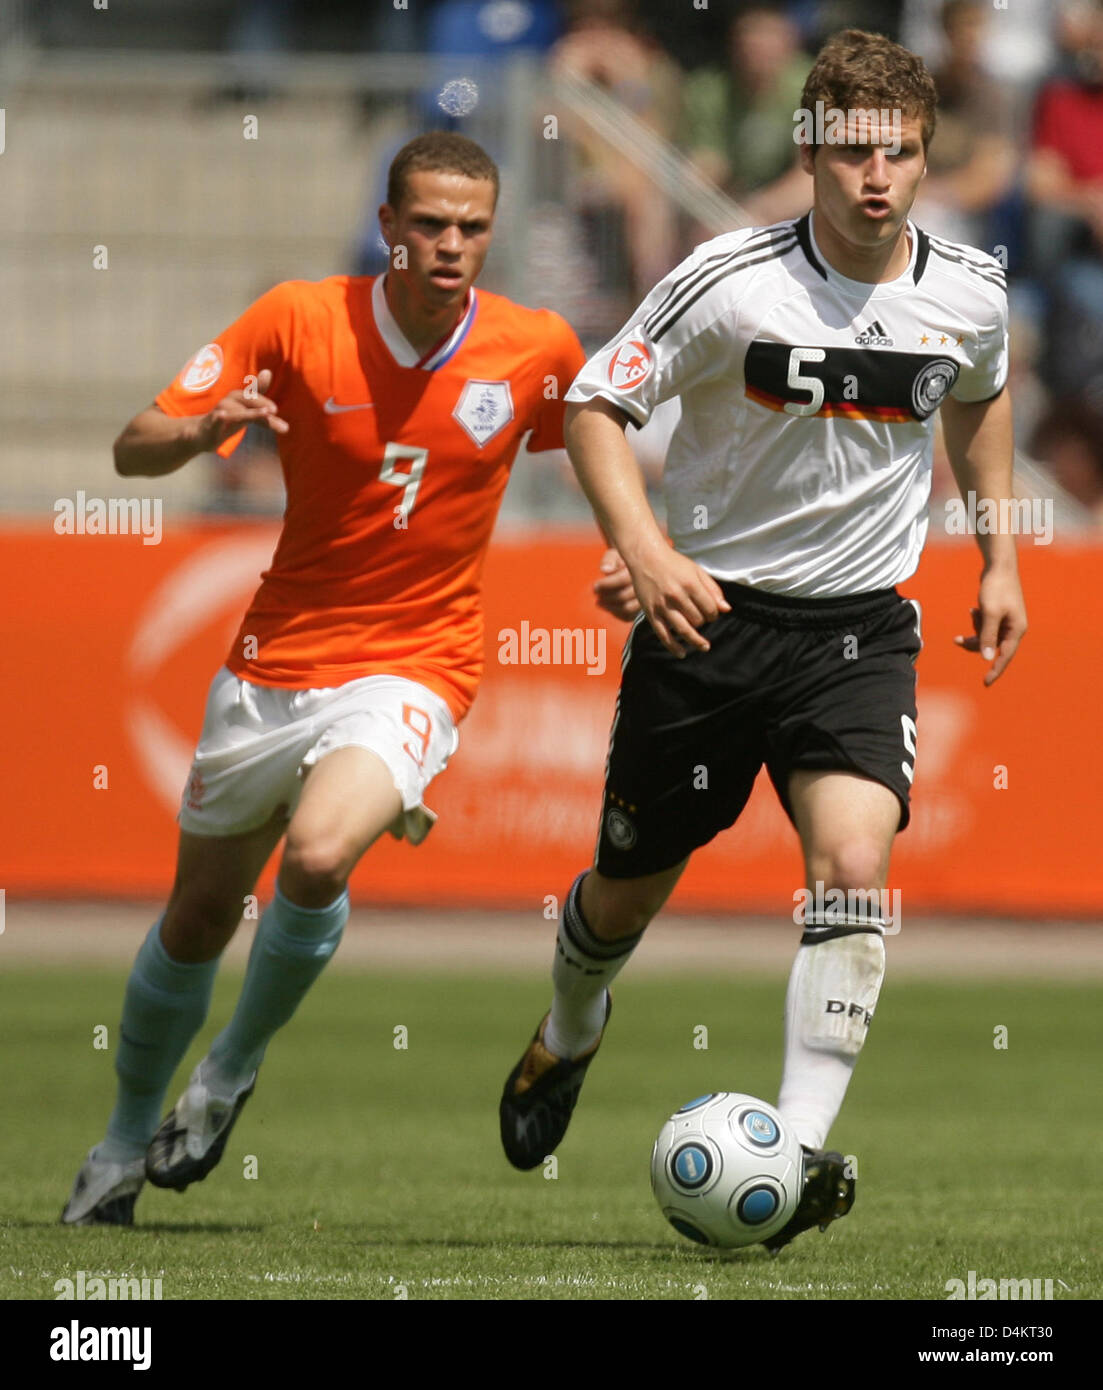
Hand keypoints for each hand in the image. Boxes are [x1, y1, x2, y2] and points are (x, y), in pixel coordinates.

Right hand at [193, 367, 288, 451]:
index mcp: (239, 400)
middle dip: (260, 404)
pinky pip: (214, 419)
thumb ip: (258, 397)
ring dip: (249, 413)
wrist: (201, 433)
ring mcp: (219, 413)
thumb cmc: (227, 419)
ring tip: (265, 414)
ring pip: (234, 411)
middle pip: (245, 400)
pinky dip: (218, 417)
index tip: (276, 410)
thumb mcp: (245, 410)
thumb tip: (268, 372)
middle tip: (274, 411)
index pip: (254, 398)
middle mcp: (229, 402)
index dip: (264, 402)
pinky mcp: (209, 424)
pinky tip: (221, 415)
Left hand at [593, 548, 640, 620]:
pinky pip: (629, 616)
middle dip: (606, 597)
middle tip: (596, 594)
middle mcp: (647, 586)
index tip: (595, 587)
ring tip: (599, 602)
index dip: (606, 585)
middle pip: (624, 596)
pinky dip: (616, 614)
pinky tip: (607, 607)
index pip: (622, 580)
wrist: (636, 565)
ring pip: (628, 609)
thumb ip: (610, 559)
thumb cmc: (623, 559)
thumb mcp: (616, 554)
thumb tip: (605, 570)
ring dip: (610, 607)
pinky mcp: (642, 609)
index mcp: (640, 570)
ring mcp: (647, 599)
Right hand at [626, 542, 730, 656]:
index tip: (711, 612)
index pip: (710, 609)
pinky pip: (663, 635)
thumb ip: (713, 589)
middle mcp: (676, 596)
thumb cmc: (673, 563)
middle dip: (703, 622)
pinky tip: (682, 653)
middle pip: (698, 620)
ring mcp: (662, 606)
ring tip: (704, 647)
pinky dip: (673, 646)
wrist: (646, 557)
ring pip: (683, 630)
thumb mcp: (696, 571)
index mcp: (690, 584)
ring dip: (696, 640)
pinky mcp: (651, 613)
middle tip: (701, 618)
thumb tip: (726, 609)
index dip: (714, 613)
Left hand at [953, 567, 1026, 684]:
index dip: (995, 670)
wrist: (998, 566)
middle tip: (957, 640)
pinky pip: (985, 625)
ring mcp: (1006, 621)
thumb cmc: (996, 588)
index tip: (985, 683)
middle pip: (992, 646)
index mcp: (1016, 630)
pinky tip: (973, 609)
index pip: (1005, 656)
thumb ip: (987, 636)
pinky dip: (977, 620)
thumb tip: (986, 658)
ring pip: (987, 636)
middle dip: (975, 643)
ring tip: (973, 612)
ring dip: (975, 630)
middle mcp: (1013, 627)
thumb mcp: (989, 613)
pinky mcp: (998, 614)